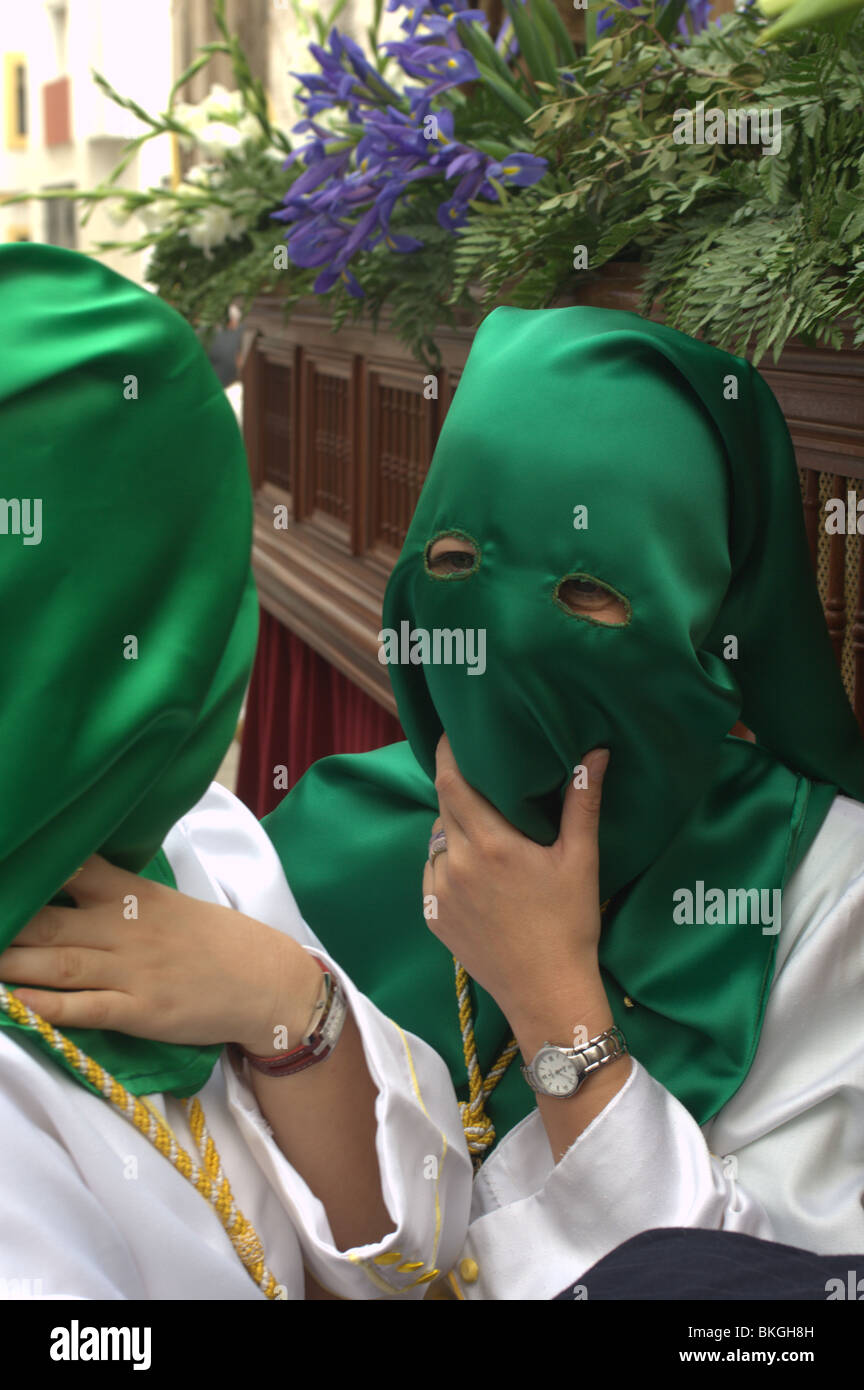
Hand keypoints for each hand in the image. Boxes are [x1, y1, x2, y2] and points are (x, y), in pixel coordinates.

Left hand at [0, 856, 322, 1055]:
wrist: (265, 979)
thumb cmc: (213, 940)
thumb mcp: (165, 902)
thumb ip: (118, 891)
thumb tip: (69, 880)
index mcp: (133, 894)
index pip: (75, 869)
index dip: (33, 870)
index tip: (6, 868)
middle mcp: (125, 928)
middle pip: (50, 920)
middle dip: (7, 922)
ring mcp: (131, 971)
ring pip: (58, 963)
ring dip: (11, 963)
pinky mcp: (140, 1011)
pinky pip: (86, 1008)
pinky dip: (48, 1006)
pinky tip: (17, 1002)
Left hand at [423, 736, 610, 1028]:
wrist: (546, 993)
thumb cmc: (570, 924)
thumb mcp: (582, 860)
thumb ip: (582, 802)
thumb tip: (594, 752)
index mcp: (491, 844)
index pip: (452, 782)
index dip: (447, 754)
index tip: (451, 734)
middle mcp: (457, 864)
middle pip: (444, 808)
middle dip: (458, 789)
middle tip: (480, 779)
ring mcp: (440, 892)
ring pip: (437, 842)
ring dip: (454, 828)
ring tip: (484, 830)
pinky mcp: (433, 917)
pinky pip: (433, 874)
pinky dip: (448, 863)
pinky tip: (476, 872)